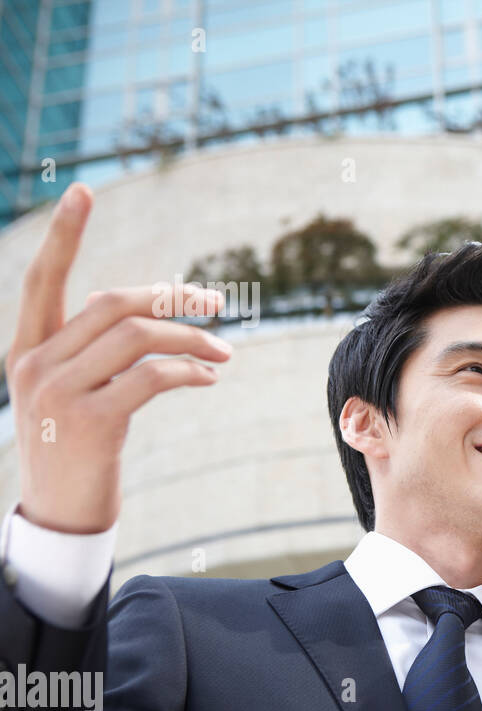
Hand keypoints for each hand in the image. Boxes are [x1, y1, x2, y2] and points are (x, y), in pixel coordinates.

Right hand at [5, 183, 231, 533]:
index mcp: (25, 349)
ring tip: (225, 350)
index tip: (82, 191)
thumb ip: (92, 353)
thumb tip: (147, 317)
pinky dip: (191, 371)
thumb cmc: (76, 452)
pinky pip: (152, 377)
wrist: (60, 517)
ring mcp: (58, 393)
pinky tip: (211, 378)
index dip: (63, 234)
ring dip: (193, 338)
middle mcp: (34, 364)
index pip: (42, 279)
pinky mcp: (90, 423)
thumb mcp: (71, 394)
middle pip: (113, 302)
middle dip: (172, 297)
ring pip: (138, 337)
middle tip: (216, 304)